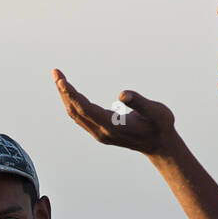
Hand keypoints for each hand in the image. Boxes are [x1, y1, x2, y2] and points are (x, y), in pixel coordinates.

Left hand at [53, 69, 178, 156]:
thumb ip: (139, 103)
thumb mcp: (156, 112)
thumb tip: (122, 94)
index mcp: (112, 126)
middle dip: (64, 92)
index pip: (85, 109)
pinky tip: (69, 93)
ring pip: (76, 115)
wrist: (160, 145)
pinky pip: (81, 117)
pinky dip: (73, 103)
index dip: (72, 95)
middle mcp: (102, 132)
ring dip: (66, 97)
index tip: (61, 81)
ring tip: (59, 79)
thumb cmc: (160, 126)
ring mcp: (100, 133)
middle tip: (56, 72)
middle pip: (76, 111)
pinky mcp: (100, 132)